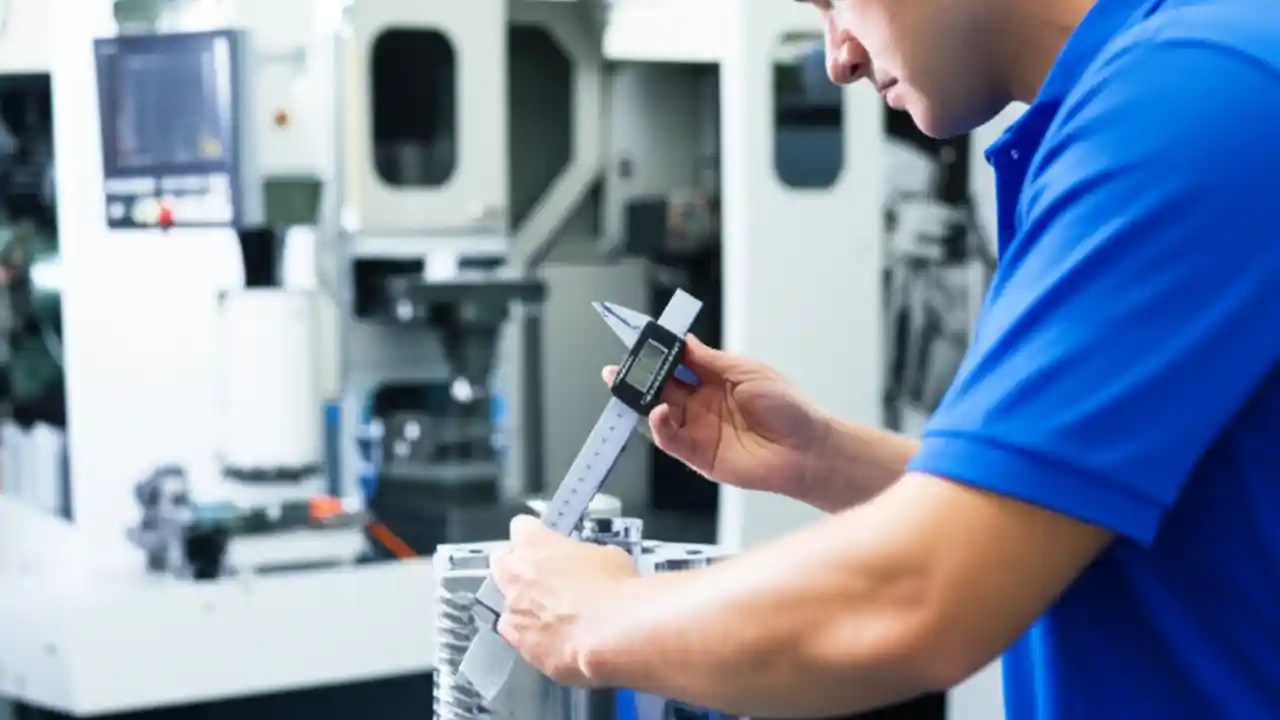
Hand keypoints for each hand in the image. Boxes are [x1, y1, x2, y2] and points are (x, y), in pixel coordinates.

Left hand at [491, 515, 638, 685]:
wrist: (615, 634)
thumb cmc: (616, 586)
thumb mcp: (606, 555)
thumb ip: (582, 556)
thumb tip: (585, 566)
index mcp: (534, 543)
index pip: (521, 527)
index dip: (535, 535)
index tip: (547, 543)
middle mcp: (514, 575)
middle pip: (501, 562)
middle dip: (516, 567)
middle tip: (542, 577)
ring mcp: (514, 612)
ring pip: (508, 603)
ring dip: (525, 605)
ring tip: (553, 615)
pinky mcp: (521, 645)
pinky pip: (518, 636)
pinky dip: (533, 636)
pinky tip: (556, 640)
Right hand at [604, 335, 831, 496]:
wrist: (805, 448)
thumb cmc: (787, 407)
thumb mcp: (747, 371)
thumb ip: (711, 360)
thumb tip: (684, 341)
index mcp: (715, 380)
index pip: (678, 364)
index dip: (660, 353)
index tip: (642, 341)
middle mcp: (702, 404)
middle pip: (663, 387)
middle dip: (641, 376)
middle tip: (620, 366)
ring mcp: (698, 429)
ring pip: (660, 412)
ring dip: (642, 400)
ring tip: (628, 385)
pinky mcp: (698, 454)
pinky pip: (670, 440)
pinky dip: (658, 426)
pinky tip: (657, 411)